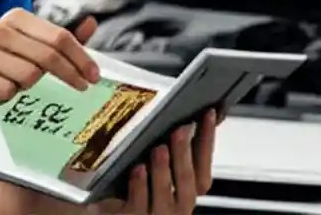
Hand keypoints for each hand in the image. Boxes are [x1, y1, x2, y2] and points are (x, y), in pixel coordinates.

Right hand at [0, 8, 100, 118]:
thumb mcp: (22, 45)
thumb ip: (56, 38)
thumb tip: (92, 24)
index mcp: (15, 19)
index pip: (59, 36)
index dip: (81, 57)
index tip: (94, 76)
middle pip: (48, 56)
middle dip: (70, 75)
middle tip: (82, 88)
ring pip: (28, 75)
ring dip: (29, 88)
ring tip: (17, 87)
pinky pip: (5, 92)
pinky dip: (7, 98)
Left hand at [94, 109, 218, 214]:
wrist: (112, 212)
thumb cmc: (135, 192)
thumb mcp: (158, 174)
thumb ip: (173, 155)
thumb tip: (186, 120)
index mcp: (184, 195)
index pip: (203, 170)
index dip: (208, 143)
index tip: (208, 115)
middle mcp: (176, 209)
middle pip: (187, 183)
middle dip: (185, 154)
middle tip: (181, 130)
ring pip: (164, 194)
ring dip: (163, 169)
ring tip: (160, 148)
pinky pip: (137, 203)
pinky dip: (140, 185)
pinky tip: (138, 168)